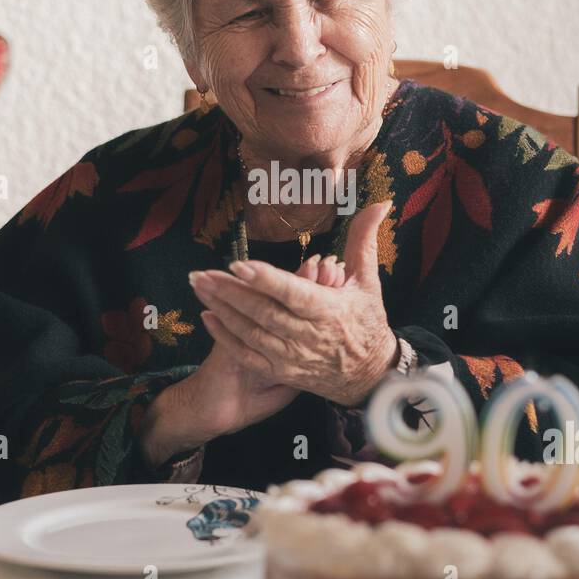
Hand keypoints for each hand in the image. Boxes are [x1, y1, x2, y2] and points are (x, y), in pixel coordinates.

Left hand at [188, 201, 398, 406]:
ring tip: (199, 286)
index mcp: (328, 310)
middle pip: (263, 312)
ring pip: (250, 333)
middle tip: (202, 273)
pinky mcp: (281, 371)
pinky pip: (247, 355)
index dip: (266, 280)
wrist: (368, 374)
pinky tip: (207, 316)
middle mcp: (308, 335)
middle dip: (230, 292)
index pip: (294, 293)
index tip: (239, 265)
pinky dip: (225, 337)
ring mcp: (292, 356)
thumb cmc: (366, 321)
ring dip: (222, 309)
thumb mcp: (368, 280)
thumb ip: (364, 240)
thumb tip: (379, 203)